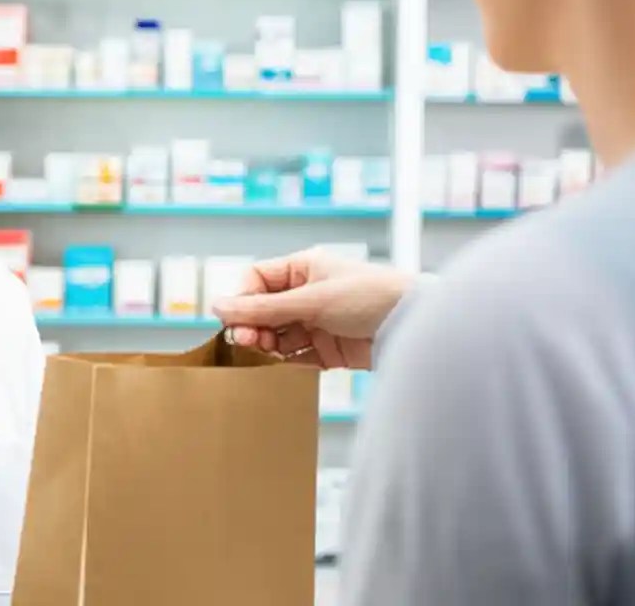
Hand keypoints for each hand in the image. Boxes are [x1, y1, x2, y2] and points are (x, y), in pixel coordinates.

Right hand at [212, 248, 414, 369]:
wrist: (416, 326)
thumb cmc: (369, 297)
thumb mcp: (311, 300)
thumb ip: (264, 308)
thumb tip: (218, 306)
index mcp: (303, 269)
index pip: (257, 280)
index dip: (242, 299)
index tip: (235, 320)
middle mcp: (308, 293)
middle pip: (264, 311)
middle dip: (252, 326)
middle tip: (246, 342)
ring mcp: (318, 322)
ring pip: (278, 336)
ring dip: (267, 345)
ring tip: (264, 353)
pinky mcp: (329, 349)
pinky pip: (297, 357)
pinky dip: (285, 362)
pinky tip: (279, 365)